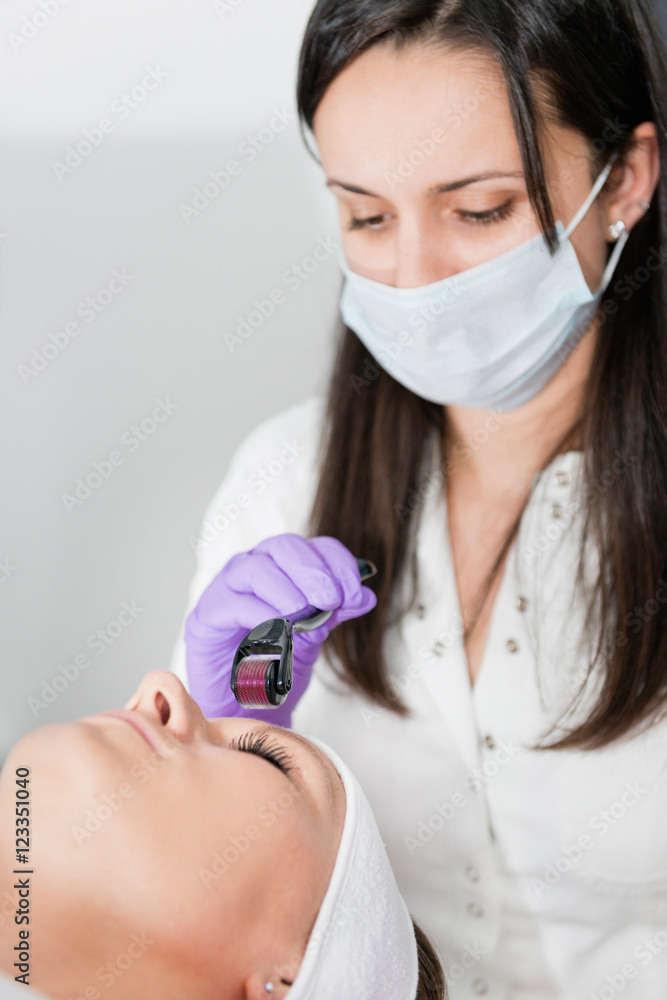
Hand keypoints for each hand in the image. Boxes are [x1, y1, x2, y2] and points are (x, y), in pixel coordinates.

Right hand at [184, 533, 376, 725]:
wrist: (241, 709)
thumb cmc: (273, 668)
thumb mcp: (312, 639)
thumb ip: (332, 615)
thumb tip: (364, 596)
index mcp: (285, 569)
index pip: (314, 548)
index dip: (337, 563)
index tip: (354, 592)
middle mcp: (255, 569)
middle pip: (283, 547)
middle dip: (312, 571)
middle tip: (330, 599)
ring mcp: (227, 589)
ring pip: (254, 568)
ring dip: (285, 589)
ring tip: (303, 615)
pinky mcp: (206, 616)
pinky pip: (234, 604)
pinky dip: (261, 615)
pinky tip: (278, 631)